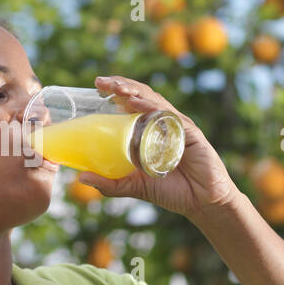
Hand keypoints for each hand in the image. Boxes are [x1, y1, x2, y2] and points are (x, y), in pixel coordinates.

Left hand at [76, 75, 238, 216]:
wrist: (202, 203)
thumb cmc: (171, 192)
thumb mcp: (135, 187)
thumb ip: (111, 183)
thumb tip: (81, 177)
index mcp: (149, 130)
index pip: (131, 104)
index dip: (115, 92)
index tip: (96, 86)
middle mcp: (163, 123)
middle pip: (141, 96)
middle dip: (121, 85)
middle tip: (101, 82)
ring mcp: (177, 126)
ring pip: (154, 101)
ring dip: (134, 91)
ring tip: (116, 87)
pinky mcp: (189, 133)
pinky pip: (169, 116)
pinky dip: (152, 108)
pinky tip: (137, 103)